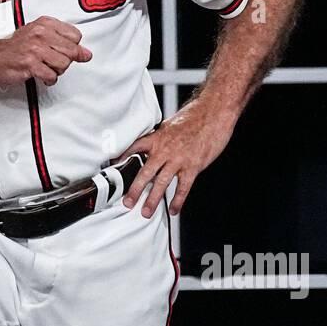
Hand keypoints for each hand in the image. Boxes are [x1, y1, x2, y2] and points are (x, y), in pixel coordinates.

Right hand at [0, 16, 91, 87]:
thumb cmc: (15, 48)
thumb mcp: (40, 37)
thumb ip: (64, 43)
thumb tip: (86, 54)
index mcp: (45, 23)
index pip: (75, 35)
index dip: (71, 47)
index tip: (61, 50)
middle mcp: (40, 33)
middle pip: (72, 50)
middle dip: (65, 60)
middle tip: (52, 61)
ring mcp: (35, 48)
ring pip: (64, 64)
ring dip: (56, 71)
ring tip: (45, 68)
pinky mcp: (30, 63)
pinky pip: (52, 76)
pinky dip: (49, 79)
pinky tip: (41, 75)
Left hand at [114, 98, 236, 217]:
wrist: (213, 114)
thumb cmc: (194, 117)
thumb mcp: (170, 125)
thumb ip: (161, 137)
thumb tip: (153, 144)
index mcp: (157, 138)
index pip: (134, 148)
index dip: (122, 157)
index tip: (113, 168)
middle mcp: (165, 149)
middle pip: (145, 172)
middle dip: (135, 189)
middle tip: (127, 203)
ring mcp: (179, 159)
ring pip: (162, 183)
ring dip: (153, 200)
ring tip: (145, 212)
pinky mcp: (193, 166)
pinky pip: (183, 187)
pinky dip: (178, 200)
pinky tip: (174, 210)